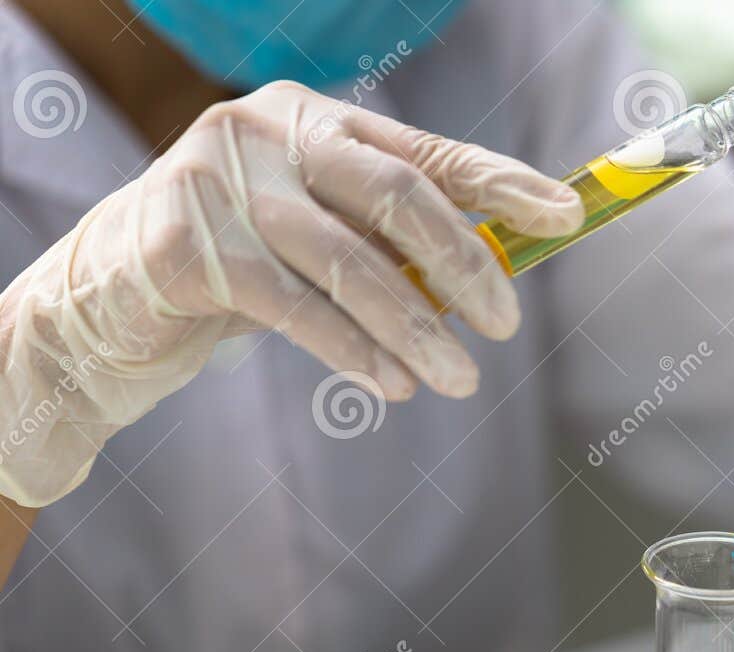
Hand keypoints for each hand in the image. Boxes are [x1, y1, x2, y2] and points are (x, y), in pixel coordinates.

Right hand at [0, 80, 582, 505]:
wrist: (103, 309)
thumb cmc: (236, 273)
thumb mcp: (317, 242)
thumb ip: (388, 245)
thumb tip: (499, 274)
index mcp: (314, 120)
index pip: (428, 151)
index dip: (505, 183)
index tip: (567, 216)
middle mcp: (268, 132)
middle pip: (399, 195)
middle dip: (467, 264)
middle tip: (506, 325)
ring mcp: (221, 183)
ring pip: (351, 263)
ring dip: (417, 329)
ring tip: (459, 380)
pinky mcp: (188, 247)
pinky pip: (296, 308)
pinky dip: (355, 352)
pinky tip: (394, 385)